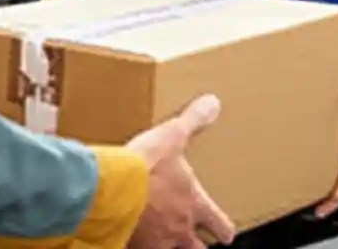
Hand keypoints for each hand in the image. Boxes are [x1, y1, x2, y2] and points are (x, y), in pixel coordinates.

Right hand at [125, 95, 235, 248]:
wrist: (110, 187)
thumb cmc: (146, 165)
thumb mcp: (173, 136)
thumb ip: (193, 121)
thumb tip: (213, 103)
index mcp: (193, 204)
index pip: (219, 224)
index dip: (224, 228)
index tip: (227, 232)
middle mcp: (177, 228)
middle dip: (197, 247)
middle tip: (196, 244)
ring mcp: (153, 240)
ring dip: (165, 244)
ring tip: (158, 238)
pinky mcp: (128, 243)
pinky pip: (135, 247)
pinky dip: (134, 242)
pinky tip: (128, 235)